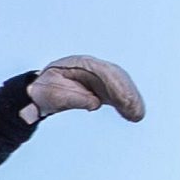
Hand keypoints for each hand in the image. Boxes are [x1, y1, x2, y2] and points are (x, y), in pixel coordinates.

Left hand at [22, 55, 143, 124]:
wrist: (42, 90)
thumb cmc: (44, 90)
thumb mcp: (50, 94)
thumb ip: (70, 97)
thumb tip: (94, 103)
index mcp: (79, 64)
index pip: (102, 71)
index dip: (116, 85)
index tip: (124, 100)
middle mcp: (92, 68)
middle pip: (116, 75)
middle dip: (128, 92)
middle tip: (136, 111)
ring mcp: (99, 78)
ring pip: (121, 84)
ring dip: (131, 99)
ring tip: (138, 115)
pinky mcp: (103, 89)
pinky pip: (118, 95)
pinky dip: (127, 104)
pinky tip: (134, 115)